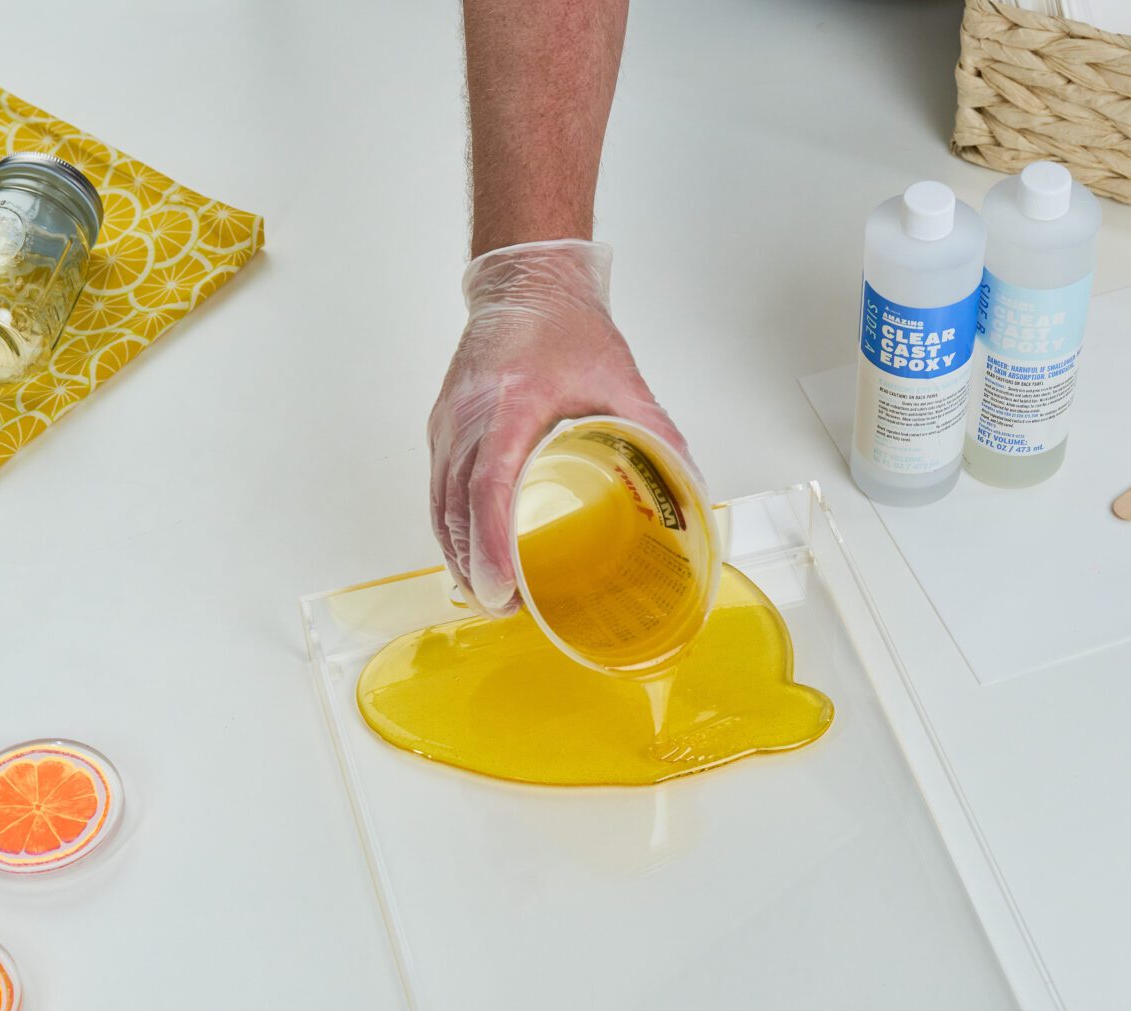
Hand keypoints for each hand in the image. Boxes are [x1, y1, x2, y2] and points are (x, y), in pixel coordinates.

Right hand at [428, 239, 693, 614]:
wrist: (525, 284)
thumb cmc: (566, 327)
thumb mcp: (622, 380)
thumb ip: (658, 434)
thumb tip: (692, 486)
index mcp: (510, 405)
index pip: (489, 484)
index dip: (491, 541)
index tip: (501, 585)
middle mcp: (469, 418)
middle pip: (457, 507)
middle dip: (474, 565)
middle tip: (505, 607)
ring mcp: (449, 424)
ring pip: (440, 504)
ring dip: (458, 555)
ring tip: (489, 595)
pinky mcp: (443, 429)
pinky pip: (438, 490)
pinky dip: (450, 530)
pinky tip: (470, 558)